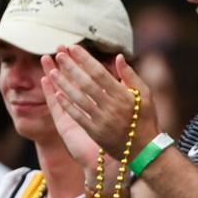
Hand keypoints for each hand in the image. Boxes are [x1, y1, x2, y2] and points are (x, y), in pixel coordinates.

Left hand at [43, 46, 156, 163]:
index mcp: (124, 95)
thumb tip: (118, 57)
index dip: (85, 59)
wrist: (143, 149)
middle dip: (71, 67)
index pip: (100, 73)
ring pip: (78, 98)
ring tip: (52, 71)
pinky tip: (56, 93)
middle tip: (59, 53)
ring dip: (63, 84)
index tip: (74, 48)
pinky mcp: (94, 132)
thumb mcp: (145, 95)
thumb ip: (131, 76)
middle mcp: (111, 106)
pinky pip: (77, 115)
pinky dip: (66, 104)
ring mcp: (101, 120)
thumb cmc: (145, 118)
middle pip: (86, 83)